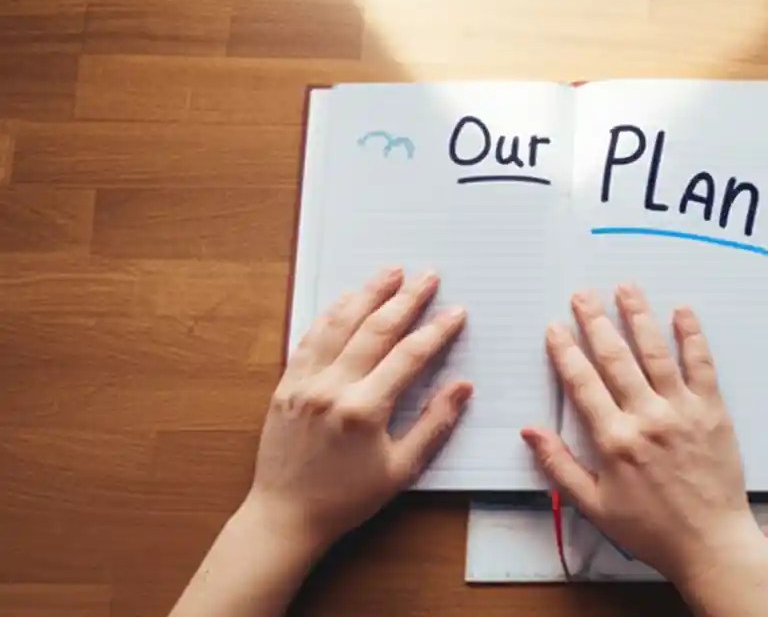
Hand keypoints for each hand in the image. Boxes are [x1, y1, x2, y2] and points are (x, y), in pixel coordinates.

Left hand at [247, 267, 471, 550]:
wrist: (285, 515)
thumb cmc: (347, 498)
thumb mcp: (401, 469)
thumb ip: (434, 424)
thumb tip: (462, 387)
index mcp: (364, 410)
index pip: (409, 356)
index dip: (436, 330)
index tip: (456, 312)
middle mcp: (332, 388)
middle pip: (375, 329)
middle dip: (405, 299)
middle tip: (427, 276)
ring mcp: (304, 383)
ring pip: (339, 325)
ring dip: (367, 294)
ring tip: (390, 271)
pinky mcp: (285, 386)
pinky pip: (310, 339)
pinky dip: (330, 315)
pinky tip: (346, 299)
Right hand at [520, 284, 766, 585]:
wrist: (709, 543)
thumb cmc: (649, 529)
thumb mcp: (593, 505)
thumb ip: (559, 465)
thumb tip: (529, 430)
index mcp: (613, 440)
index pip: (582, 383)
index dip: (565, 351)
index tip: (554, 327)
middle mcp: (646, 418)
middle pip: (615, 358)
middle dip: (596, 322)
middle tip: (583, 294)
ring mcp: (681, 411)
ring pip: (655, 353)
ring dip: (638, 317)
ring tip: (625, 288)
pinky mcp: (712, 411)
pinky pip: (701, 365)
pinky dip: (691, 336)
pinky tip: (681, 311)